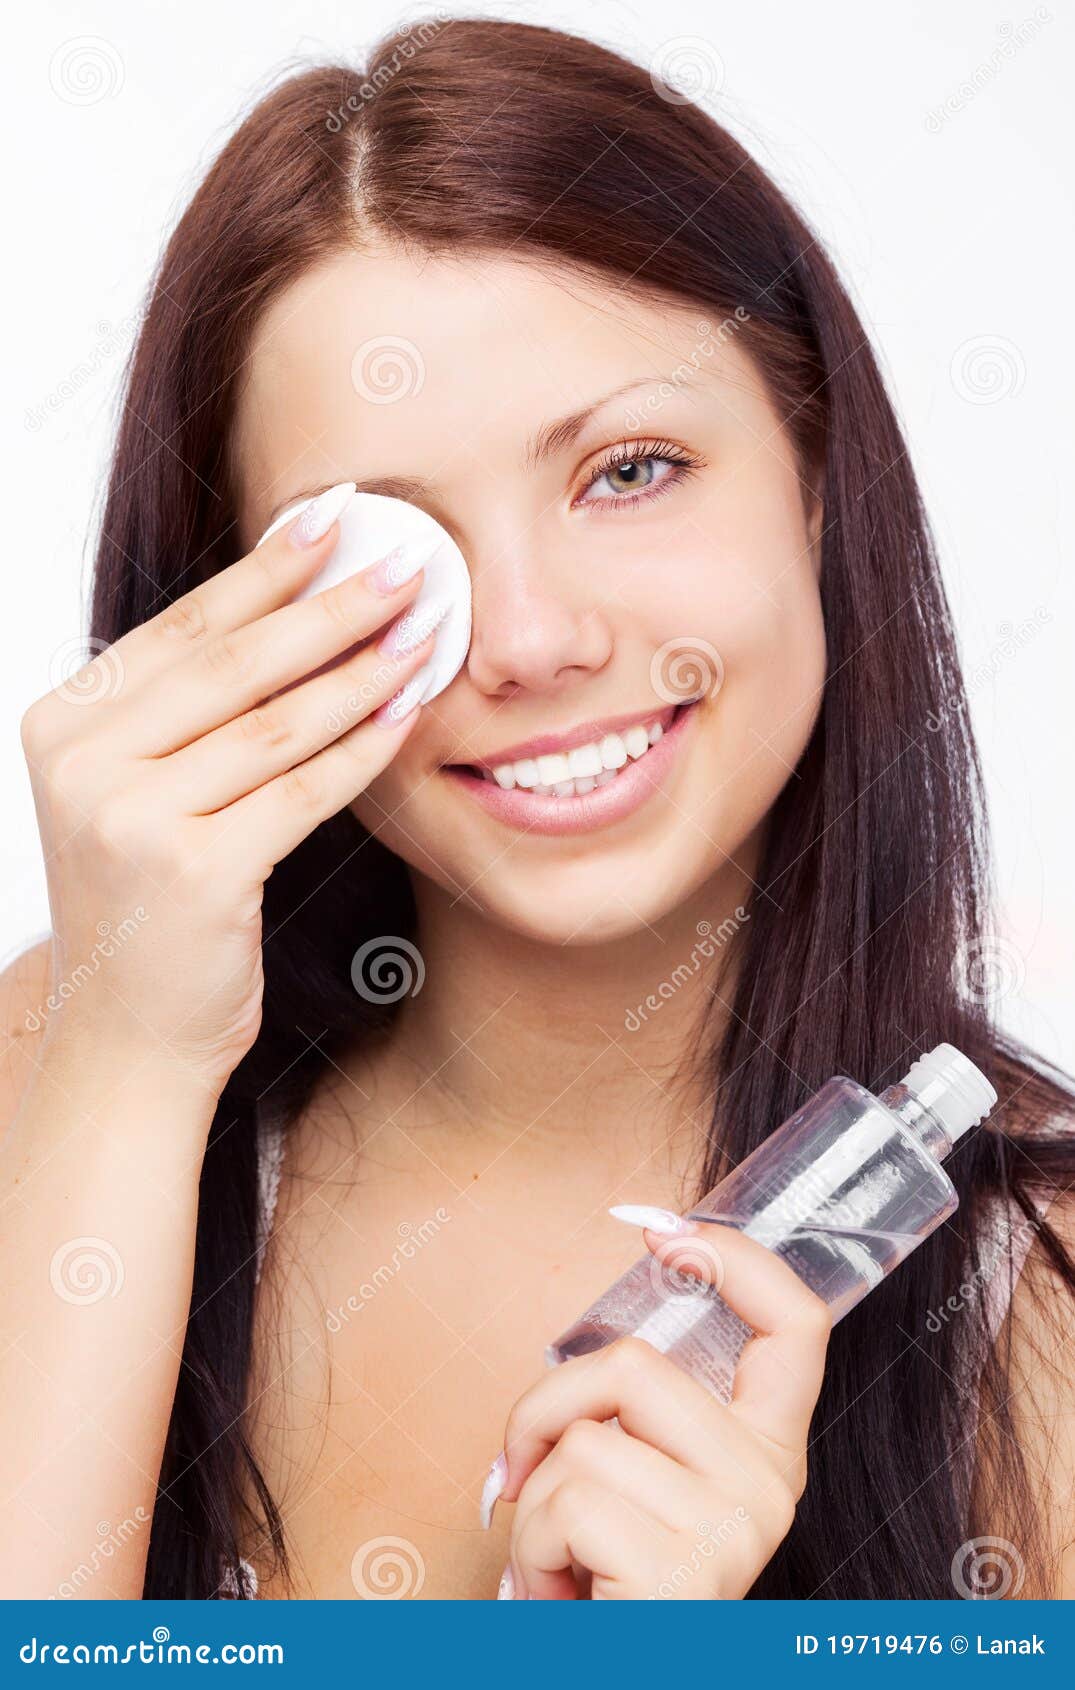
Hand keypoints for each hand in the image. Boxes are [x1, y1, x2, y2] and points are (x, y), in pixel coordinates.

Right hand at [20, 484, 433, 1097]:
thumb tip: (293, 611)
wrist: (127, 1037)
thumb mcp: (138, 794)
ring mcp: (129, 816)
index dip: (266, 570)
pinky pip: (301, 791)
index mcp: (63, 725)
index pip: (183, 628)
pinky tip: (408, 714)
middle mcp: (82, 762)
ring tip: (424, 630)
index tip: (334, 517)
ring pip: (275, 723)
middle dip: (329, 606)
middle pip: (232, 663)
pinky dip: (362, 749)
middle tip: (407, 564)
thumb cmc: (151, 908)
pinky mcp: (193, 871)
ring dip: (361, 671)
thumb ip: (184, 714)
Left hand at [488, 1220, 831, 1597]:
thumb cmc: (611, 1590)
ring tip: (557, 1562)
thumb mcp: (640, 1489)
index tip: (666, 1230)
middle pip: (636, 1364)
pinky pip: (564, 1501)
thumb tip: (587, 1350)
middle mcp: (771, 1485)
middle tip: (522, 1474)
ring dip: (534, 1500)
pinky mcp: (687, 1570)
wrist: (615, 1680)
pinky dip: (530, 1547)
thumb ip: (639, 1419)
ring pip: (584, 1437)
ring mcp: (736, 1527)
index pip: (796, 1327)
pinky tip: (558, 1593)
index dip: (738, 1259)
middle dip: (546, 1409)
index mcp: (768, 1453)